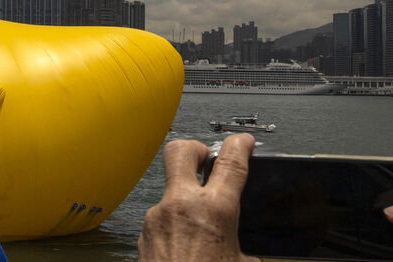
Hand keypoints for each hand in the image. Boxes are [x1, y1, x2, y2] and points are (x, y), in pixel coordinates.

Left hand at [138, 133, 259, 261]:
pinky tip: (184, 245)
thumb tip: (248, 256)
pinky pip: (160, 218)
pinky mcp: (144, 233)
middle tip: (207, 158)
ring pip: (170, 190)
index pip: (230, 161)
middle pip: (181, 150)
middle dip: (196, 148)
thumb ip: (245, 252)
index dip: (238, 144)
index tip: (242, 141)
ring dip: (184, 198)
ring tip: (200, 224)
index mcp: (214, 211)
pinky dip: (173, 225)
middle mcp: (181, 206)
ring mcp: (157, 217)